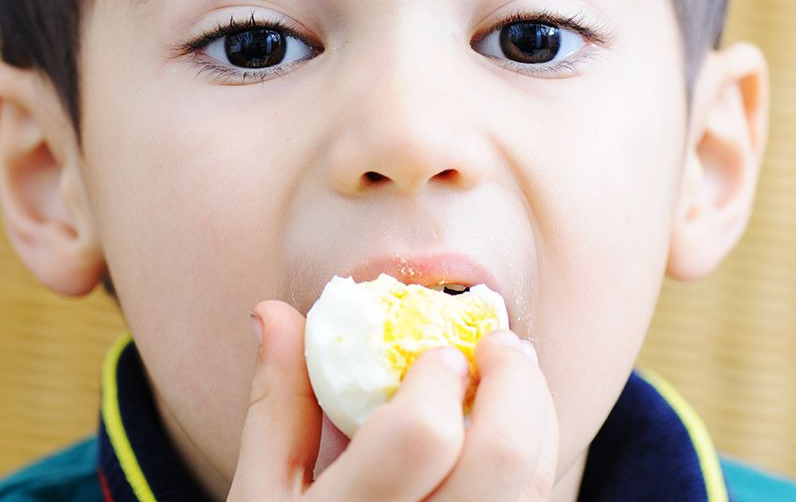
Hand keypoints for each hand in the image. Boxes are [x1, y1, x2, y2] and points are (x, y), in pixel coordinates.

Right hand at [227, 300, 558, 500]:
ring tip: (513, 378)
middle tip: (499, 343)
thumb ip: (278, 405)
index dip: (439, 378)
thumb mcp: (258, 494)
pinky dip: (535, 459)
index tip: (437, 353)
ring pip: (532, 486)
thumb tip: (276, 313)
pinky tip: (511, 435)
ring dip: (537, 415)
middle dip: (515, 382)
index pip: (421, 436)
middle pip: (502, 458)